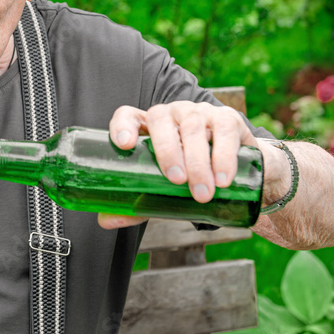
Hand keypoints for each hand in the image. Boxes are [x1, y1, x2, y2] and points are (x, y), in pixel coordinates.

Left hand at [98, 101, 257, 229]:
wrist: (228, 169)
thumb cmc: (185, 174)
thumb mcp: (161, 187)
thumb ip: (136, 203)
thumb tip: (106, 221)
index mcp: (147, 127)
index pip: (128, 115)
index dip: (123, 126)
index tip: (124, 144)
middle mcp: (170, 114)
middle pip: (161, 119)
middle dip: (168, 150)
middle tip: (176, 181)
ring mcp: (198, 113)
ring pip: (193, 127)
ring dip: (198, 161)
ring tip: (202, 191)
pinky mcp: (227, 119)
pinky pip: (224, 131)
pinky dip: (224, 155)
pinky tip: (223, 178)